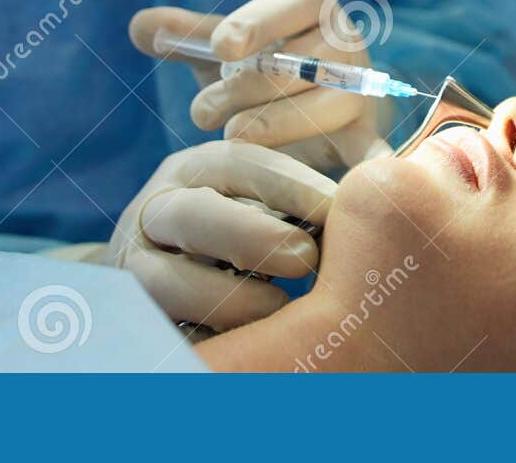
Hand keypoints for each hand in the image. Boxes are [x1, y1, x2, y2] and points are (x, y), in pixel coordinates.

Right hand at [106, 140, 335, 330]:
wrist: (156, 267)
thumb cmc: (237, 227)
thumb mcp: (255, 198)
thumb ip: (302, 198)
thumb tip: (379, 188)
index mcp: (195, 171)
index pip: (239, 165)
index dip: (289, 184)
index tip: (337, 209)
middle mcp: (157, 212)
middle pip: (193, 216)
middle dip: (252, 237)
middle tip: (305, 258)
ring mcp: (136, 268)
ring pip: (165, 282)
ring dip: (227, 298)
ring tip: (278, 309)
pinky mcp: (136, 319)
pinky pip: (161, 334)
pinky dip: (202, 341)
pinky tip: (246, 351)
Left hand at [132, 0, 392, 171]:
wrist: (318, 108)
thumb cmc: (263, 68)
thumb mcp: (228, 49)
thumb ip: (186, 35)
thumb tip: (139, 24)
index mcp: (312, 7)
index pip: (292, 3)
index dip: (258, 23)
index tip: (221, 47)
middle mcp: (345, 43)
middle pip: (301, 62)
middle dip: (245, 88)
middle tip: (201, 112)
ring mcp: (361, 90)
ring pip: (324, 106)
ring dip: (271, 125)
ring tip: (230, 138)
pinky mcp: (366, 135)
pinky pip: (370, 152)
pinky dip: (364, 168)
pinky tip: (336, 191)